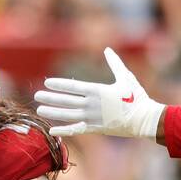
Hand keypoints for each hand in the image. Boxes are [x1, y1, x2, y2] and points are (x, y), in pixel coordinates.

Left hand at [35, 47, 164, 138]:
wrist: (144, 119)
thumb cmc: (136, 97)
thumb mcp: (126, 77)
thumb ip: (115, 63)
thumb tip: (107, 49)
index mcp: (97, 91)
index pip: (73, 87)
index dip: (58, 84)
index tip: (47, 82)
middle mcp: (91, 105)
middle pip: (66, 100)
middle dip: (50, 97)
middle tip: (37, 95)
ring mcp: (92, 118)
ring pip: (68, 115)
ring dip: (53, 112)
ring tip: (40, 109)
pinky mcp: (95, 129)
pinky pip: (76, 130)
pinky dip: (64, 131)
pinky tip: (52, 130)